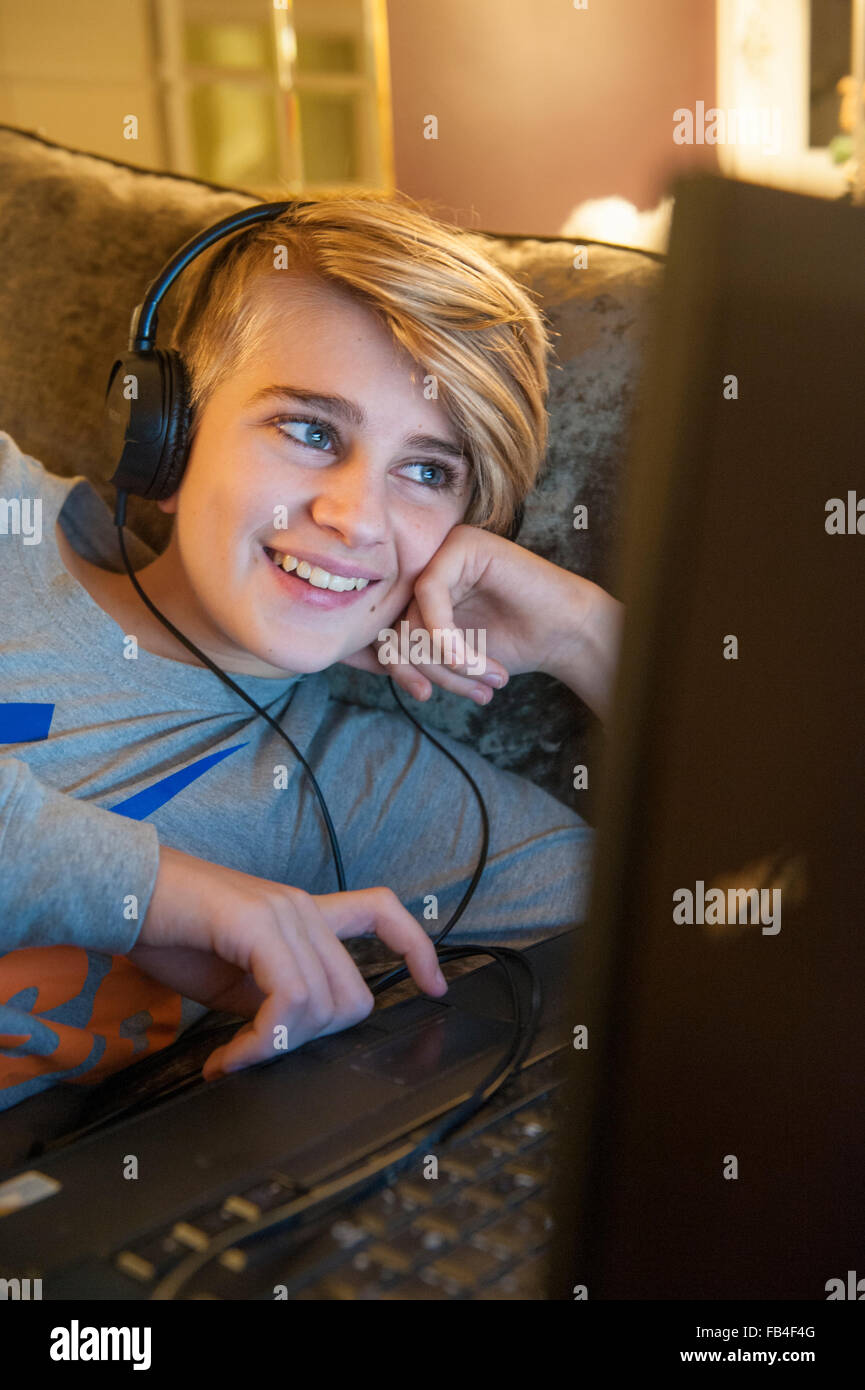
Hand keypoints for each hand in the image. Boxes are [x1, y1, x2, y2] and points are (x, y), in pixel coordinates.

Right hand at [129, 845, 446, 1079]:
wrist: (122, 895)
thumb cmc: (169, 930)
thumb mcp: (233, 978)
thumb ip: (272, 999)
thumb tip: (291, 1042)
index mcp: (303, 914)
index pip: (382, 912)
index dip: (417, 949)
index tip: (435, 988)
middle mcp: (301, 907)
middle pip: (353, 994)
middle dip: (312, 1039)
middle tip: (260, 1053)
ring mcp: (282, 912)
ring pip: (323, 1003)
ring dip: (279, 1045)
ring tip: (234, 1055)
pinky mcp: (255, 924)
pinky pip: (289, 997)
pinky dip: (264, 1040)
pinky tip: (230, 1054)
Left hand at [340, 524, 594, 706]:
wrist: (567, 635)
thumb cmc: (512, 646)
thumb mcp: (447, 659)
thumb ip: (407, 653)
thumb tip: (356, 655)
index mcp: (416, 590)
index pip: (383, 627)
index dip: (396, 667)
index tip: (422, 694)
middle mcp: (425, 565)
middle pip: (395, 624)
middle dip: (428, 669)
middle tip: (468, 692)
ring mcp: (443, 550)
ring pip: (411, 616)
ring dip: (448, 663)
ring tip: (482, 680)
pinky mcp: (462, 544)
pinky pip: (429, 597)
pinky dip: (449, 640)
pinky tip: (477, 662)